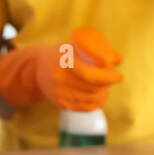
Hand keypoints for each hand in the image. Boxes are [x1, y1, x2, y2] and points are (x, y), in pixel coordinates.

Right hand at [0, 27, 123, 111]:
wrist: (34, 70)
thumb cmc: (59, 55)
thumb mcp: (73, 46)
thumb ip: (96, 51)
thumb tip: (119, 59)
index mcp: (64, 63)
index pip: (90, 74)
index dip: (108, 76)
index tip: (118, 74)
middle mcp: (61, 80)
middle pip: (92, 88)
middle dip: (108, 84)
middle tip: (115, 77)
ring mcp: (61, 94)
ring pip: (91, 99)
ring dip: (104, 94)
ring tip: (107, 86)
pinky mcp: (62, 104)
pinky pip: (85, 108)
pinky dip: (97, 103)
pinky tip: (100, 97)